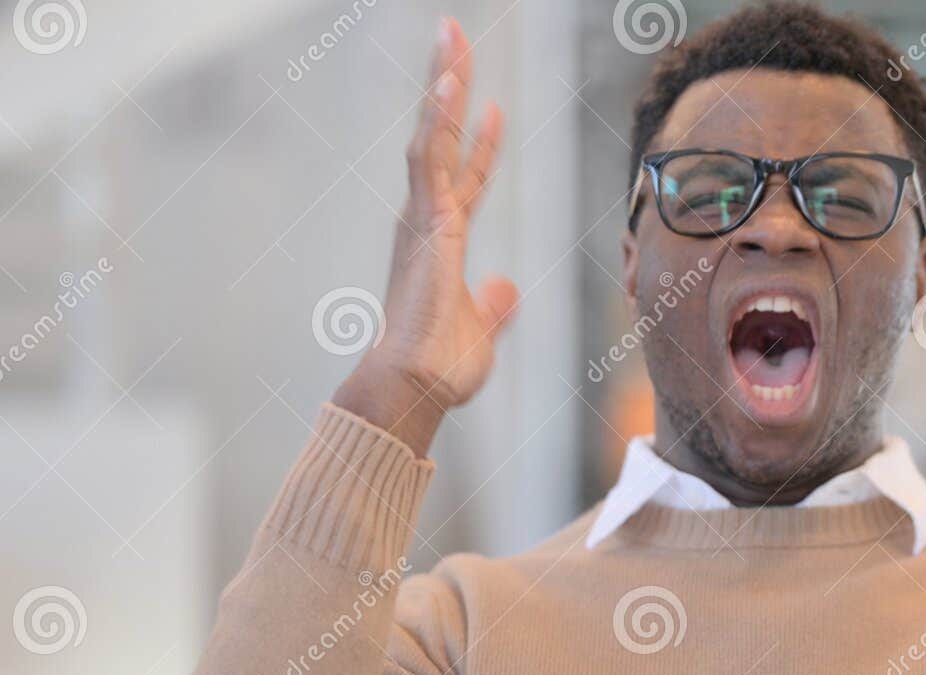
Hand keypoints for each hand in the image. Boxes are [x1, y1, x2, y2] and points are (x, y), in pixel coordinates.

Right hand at [333, 17, 518, 455]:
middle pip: (441, 139)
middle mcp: (427, 221)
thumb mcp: (482, 330)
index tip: (494, 108)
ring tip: (450, 35)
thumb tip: (508, 289)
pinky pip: (429, 160)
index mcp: (442, 241)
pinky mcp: (424, 224)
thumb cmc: (441, 369)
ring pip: (431, 134)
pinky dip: (439, 120)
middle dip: (448, 86)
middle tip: (453, 37)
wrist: (416, 387)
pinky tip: (451, 84)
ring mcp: (422, 218)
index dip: (480, 144)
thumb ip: (495, 306)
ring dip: (442, 83)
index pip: (465, 178)